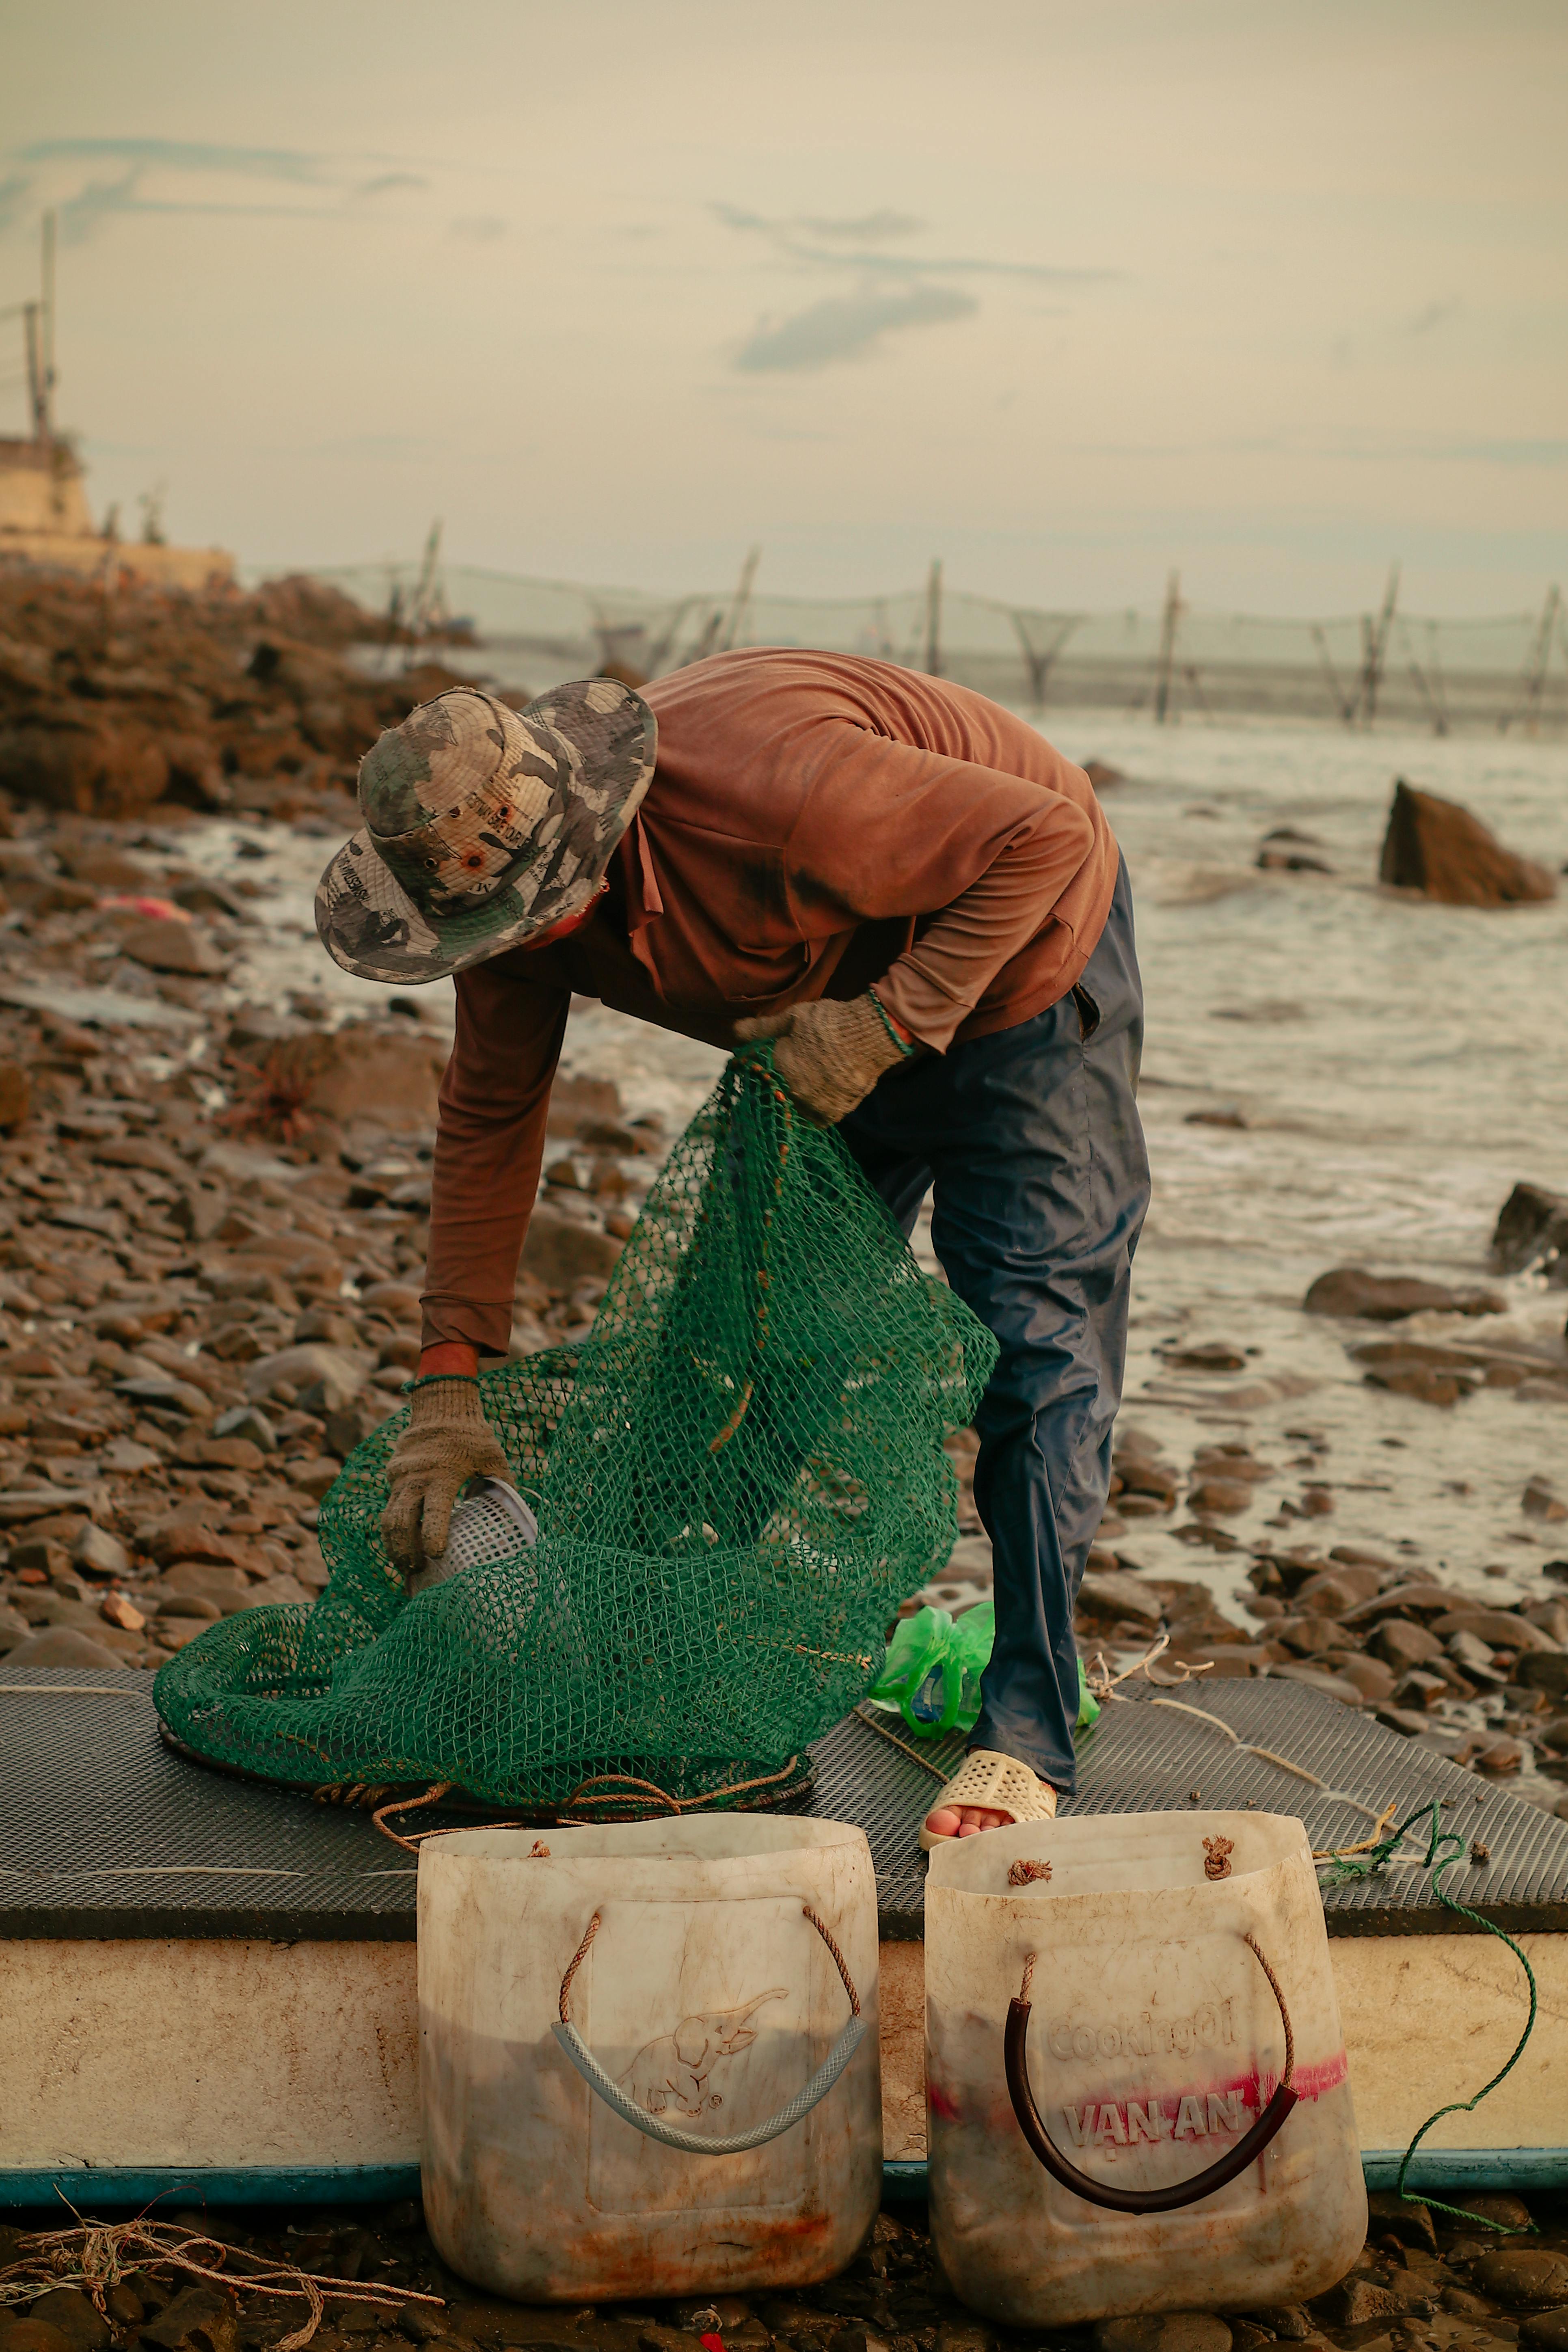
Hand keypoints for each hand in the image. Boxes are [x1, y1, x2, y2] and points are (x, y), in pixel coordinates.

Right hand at [381, 1377, 511, 1573]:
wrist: (440, 1407)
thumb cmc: (472, 1435)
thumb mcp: (493, 1456)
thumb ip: (501, 1484)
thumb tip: (516, 1512)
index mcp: (443, 1473)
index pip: (433, 1509)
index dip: (433, 1533)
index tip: (437, 1555)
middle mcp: (416, 1477)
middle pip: (401, 1520)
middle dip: (406, 1550)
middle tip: (418, 1570)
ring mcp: (400, 1478)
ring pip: (389, 1519)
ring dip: (394, 1546)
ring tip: (407, 1567)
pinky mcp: (392, 1478)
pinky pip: (388, 1509)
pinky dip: (392, 1532)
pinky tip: (400, 1549)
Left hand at [734, 992, 911, 1124]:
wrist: (871, 1035)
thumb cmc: (828, 1022)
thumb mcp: (791, 1018)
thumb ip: (760, 1029)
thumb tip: (733, 1030)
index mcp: (776, 1070)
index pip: (755, 1080)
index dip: (758, 1074)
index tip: (765, 1067)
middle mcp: (792, 1094)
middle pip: (774, 1098)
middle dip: (776, 1089)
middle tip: (791, 1073)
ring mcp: (814, 1107)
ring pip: (795, 1110)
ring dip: (796, 1101)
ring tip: (807, 1082)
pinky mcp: (835, 1113)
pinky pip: (818, 1118)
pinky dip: (817, 1108)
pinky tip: (822, 1091)